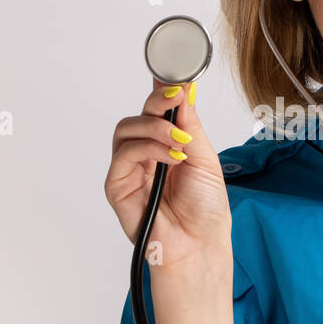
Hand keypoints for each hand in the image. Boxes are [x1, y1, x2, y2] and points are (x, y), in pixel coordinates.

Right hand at [104, 78, 231, 269]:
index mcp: (166, 146)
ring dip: (154, 127)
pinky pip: (123, 155)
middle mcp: (145, 155)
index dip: (161, 91)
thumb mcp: (205, 158)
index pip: (156, 111)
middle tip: (175, 99)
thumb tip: (185, 91)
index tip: (176, 79)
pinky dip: (147, 149)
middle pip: (138, 115)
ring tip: (179, 141)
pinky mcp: (117, 186)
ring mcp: (129, 170)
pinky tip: (171, 158)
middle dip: (156, 102)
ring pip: (126, 130)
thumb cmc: (204, 209)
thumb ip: (191, 125)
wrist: (199, 244)